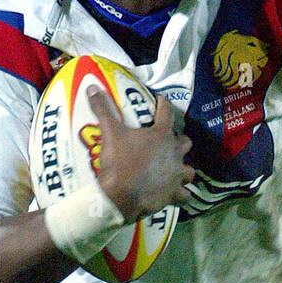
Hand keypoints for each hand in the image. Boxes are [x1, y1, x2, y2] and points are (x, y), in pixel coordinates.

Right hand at [87, 87, 193, 221]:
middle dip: (179, 141)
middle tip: (168, 142)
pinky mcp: (174, 193)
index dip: (164, 104)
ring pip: (189, 170)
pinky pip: (184, 195)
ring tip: (175, 170)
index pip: (167, 112)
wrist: (121, 195)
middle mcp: (174, 153)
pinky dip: (181, 194)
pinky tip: (175, 193)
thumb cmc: (118, 161)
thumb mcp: (110, 133)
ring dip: (183, 169)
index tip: (161, 101)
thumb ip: (103, 109)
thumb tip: (92, 87)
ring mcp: (176, 174)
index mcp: (161, 135)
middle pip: (185, 142)